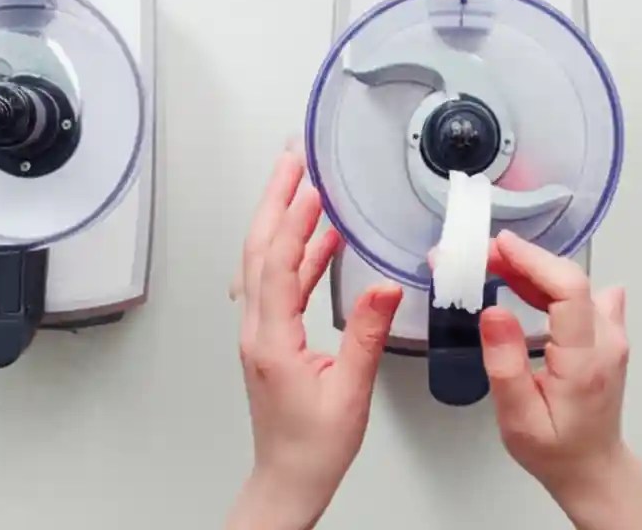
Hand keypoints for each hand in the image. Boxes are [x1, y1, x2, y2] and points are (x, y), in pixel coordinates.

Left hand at [227, 151, 403, 529]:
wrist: (289, 480)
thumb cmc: (312, 448)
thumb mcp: (350, 392)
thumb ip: (366, 335)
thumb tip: (384, 289)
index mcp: (271, 340)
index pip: (275, 263)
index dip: (291, 217)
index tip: (307, 183)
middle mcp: (257, 331)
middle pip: (259, 250)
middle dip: (276, 201)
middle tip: (292, 162)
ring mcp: (261, 333)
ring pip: (266, 264)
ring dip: (285, 223)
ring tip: (308, 189)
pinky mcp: (272, 338)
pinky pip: (280, 284)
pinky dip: (298, 255)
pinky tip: (320, 241)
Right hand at [481, 230, 641, 529]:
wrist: (593, 467)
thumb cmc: (555, 450)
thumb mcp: (518, 418)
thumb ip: (505, 365)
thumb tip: (493, 312)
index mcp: (585, 361)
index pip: (569, 290)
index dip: (534, 261)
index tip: (499, 246)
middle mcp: (606, 341)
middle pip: (571, 279)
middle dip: (524, 259)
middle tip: (480, 255)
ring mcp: (611, 335)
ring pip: (575, 283)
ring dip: (532, 269)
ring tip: (492, 264)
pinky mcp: (606, 333)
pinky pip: (580, 294)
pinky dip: (548, 281)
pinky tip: (521, 281)